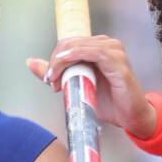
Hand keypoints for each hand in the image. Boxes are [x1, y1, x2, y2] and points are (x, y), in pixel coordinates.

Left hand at [26, 36, 157, 136]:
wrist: (131, 118)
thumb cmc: (109, 103)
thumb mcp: (76, 86)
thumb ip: (56, 73)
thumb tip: (30, 62)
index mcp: (98, 47)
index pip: (69, 43)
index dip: (55, 58)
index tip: (49, 78)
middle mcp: (107, 45)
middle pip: (71, 43)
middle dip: (56, 61)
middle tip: (50, 81)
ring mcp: (115, 52)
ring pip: (79, 46)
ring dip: (62, 61)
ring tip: (55, 80)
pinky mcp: (119, 63)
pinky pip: (94, 52)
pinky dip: (76, 56)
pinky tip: (66, 64)